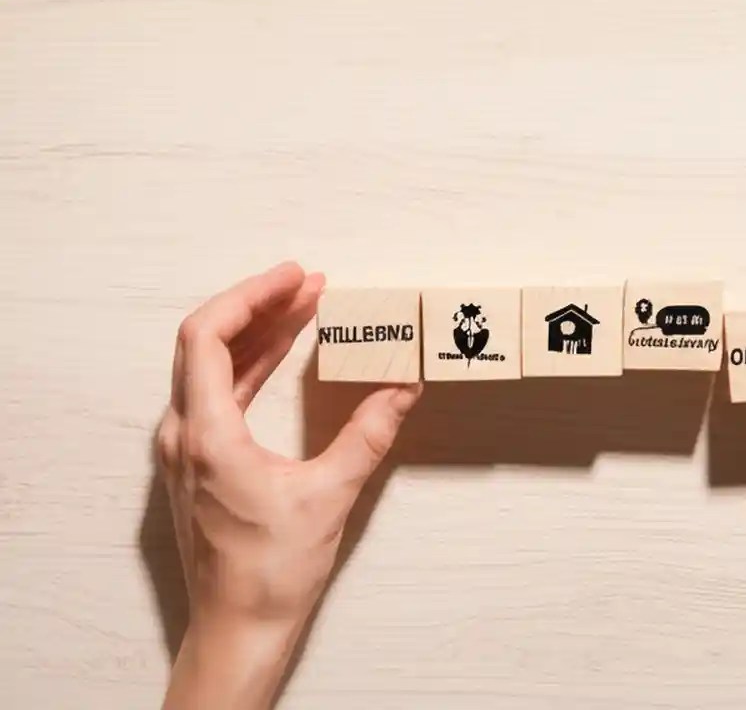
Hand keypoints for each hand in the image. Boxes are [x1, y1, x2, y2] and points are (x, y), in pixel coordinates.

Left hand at [155, 261, 421, 708]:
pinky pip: (217, 394)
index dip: (250, 296)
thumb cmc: (270, 572)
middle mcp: (183, 434)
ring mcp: (186, 449)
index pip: (207, 336)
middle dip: (259, 307)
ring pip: (210, 368)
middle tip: (307, 285)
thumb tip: (403, 388)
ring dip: (255, 334)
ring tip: (302, 308)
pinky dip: (249, 366)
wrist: (239, 627)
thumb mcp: (331, 495)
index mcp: (205, 433)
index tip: (294, 278)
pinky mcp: (199, 463)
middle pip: (206, 343)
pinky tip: (277, 355)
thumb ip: (369, 433)